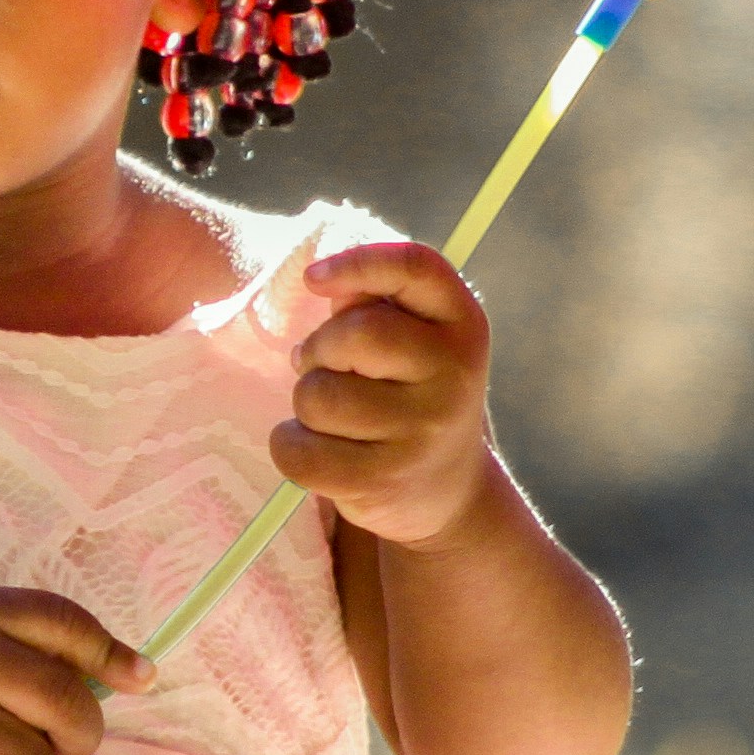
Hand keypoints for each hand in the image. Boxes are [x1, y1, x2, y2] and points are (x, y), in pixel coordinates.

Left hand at [275, 240, 499, 547]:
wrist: (449, 493)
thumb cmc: (411, 395)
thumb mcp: (414, 342)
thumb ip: (373, 304)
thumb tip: (328, 283)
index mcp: (463, 325)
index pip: (415, 266)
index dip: (357, 262)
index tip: (312, 278)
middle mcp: (453, 377)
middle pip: (354, 334)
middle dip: (319, 349)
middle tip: (326, 368)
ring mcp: (422, 433)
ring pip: (316, 396)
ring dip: (306, 403)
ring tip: (334, 416)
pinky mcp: (382, 481)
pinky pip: (297, 449)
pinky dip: (290, 445)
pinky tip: (320, 449)